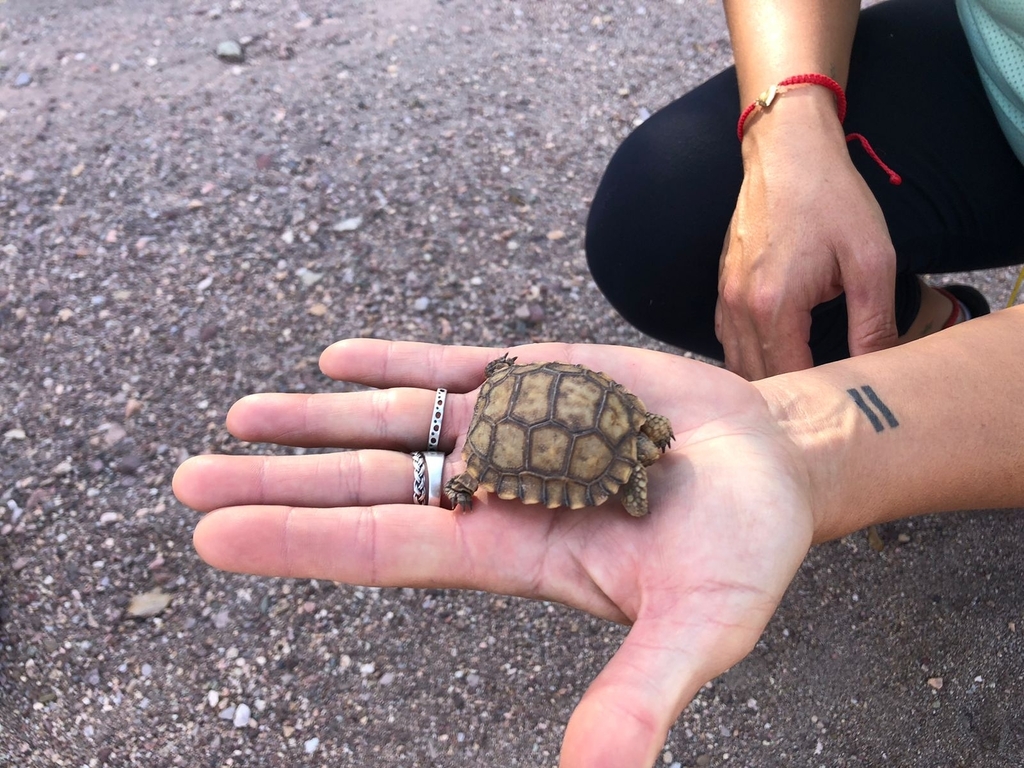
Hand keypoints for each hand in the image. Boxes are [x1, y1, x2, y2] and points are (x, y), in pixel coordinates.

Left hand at [173, 339, 815, 767]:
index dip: (302, 540)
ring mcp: (512, 432)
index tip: (213, 535)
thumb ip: (642, 691)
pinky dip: (396, 362)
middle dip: (282, 481)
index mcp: (516, 552)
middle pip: (370, 486)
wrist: (773, 465)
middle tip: (186, 483)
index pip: (390, 547)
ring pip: (398, 425)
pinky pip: (452, 370)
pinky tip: (336, 360)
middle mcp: (496, 494)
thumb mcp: (703, 625)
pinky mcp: (539, 379)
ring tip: (240, 415)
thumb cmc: (742, 549)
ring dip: (319, 418)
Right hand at [715, 94, 897, 379]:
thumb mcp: (870, 259)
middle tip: (821, 406)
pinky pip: (727, 340)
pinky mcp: (722, 287)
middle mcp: (740, 307)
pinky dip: (747, 357)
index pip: (789, 377)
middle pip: (757, 378)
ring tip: (799, 390)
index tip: (839, 404)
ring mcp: (725, 297)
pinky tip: (774, 357)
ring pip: (736, 363)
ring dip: (764, 380)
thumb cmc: (831, 199)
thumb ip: (873, 322)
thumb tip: (876, 368)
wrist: (787, 153)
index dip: (814, 398)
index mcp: (775, 305)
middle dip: (787, 396)